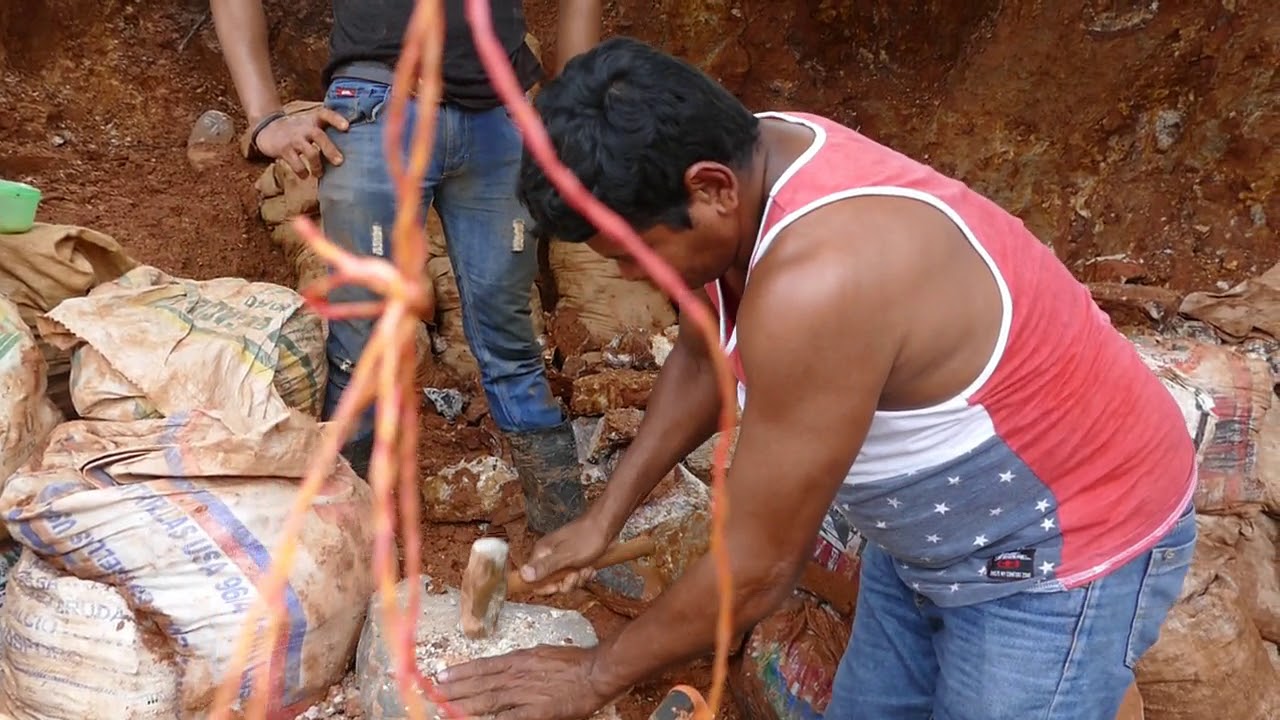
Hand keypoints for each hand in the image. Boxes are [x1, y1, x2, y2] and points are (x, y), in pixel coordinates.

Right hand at [252, 108, 349, 177]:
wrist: (267, 130)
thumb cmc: (297, 130)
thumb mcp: (309, 124)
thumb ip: (325, 130)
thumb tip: (351, 148)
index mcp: (313, 120)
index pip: (326, 114)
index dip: (337, 119)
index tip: (347, 127)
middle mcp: (304, 127)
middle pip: (320, 136)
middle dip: (330, 150)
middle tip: (340, 162)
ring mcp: (294, 138)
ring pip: (310, 153)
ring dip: (318, 166)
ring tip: (319, 173)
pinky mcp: (284, 150)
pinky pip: (296, 164)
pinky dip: (302, 172)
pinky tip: (304, 175)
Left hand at [435, 645, 618, 719]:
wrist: (596, 672)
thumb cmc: (574, 662)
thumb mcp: (542, 653)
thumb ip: (522, 662)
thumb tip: (505, 666)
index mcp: (518, 660)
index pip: (482, 666)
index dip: (460, 672)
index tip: (441, 675)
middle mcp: (516, 675)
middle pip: (478, 684)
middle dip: (453, 690)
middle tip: (430, 693)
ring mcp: (524, 694)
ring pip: (486, 700)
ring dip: (461, 704)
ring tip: (441, 706)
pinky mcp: (535, 711)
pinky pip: (507, 718)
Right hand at [519, 513, 612, 594]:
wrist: (606, 525)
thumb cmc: (587, 537)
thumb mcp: (564, 556)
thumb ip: (544, 567)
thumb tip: (522, 574)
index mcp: (542, 553)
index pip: (532, 579)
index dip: (545, 587)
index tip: (557, 586)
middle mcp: (549, 556)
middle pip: (551, 582)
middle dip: (566, 583)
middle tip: (575, 575)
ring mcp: (562, 559)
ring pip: (565, 581)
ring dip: (578, 579)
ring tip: (586, 569)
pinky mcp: (574, 561)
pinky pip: (575, 576)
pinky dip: (584, 575)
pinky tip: (591, 568)